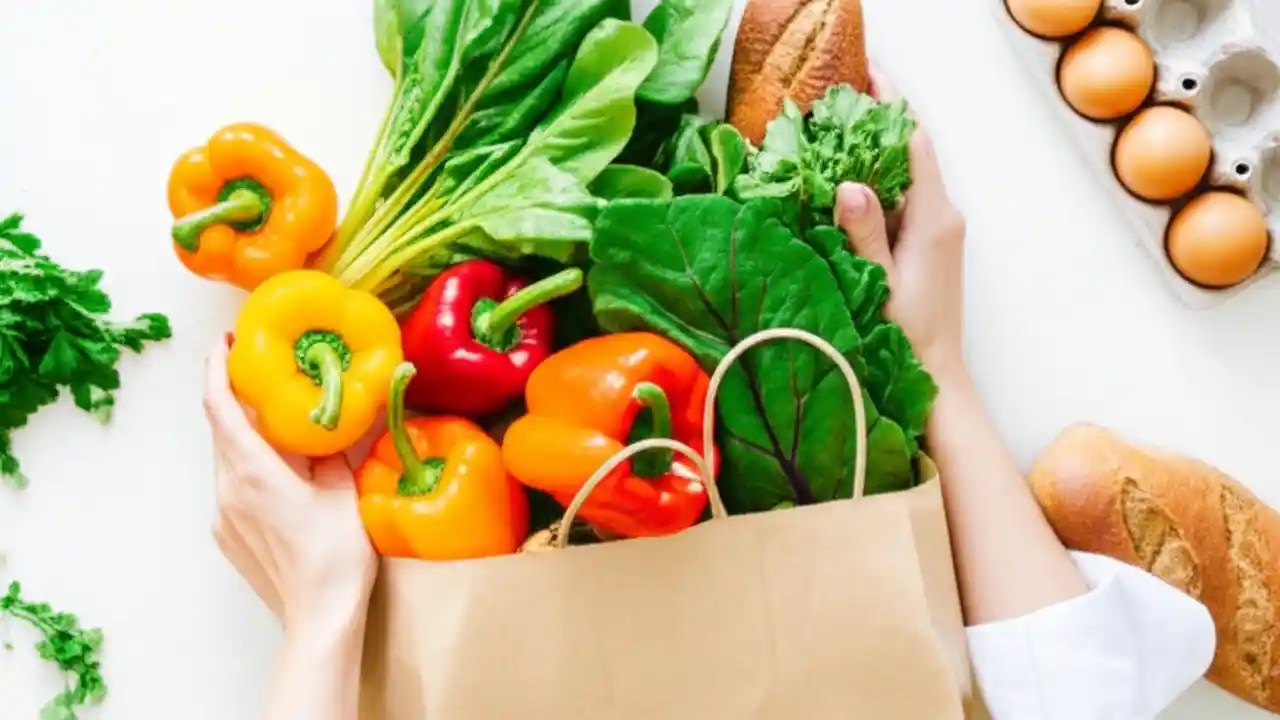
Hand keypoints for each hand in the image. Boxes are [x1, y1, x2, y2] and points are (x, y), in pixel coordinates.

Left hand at [203, 335, 375, 628]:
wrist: (320, 618)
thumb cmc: (336, 556)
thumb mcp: (344, 491)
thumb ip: (331, 450)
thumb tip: (337, 419)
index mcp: (253, 472)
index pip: (220, 407)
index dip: (216, 369)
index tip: (225, 342)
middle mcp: (227, 490)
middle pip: (222, 429)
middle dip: (237, 396)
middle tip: (264, 370)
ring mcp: (223, 516)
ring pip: (228, 459)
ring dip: (249, 435)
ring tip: (283, 421)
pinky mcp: (228, 534)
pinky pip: (234, 486)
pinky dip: (252, 466)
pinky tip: (284, 471)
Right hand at [835, 71, 966, 379]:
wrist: (937, 380)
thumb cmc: (908, 339)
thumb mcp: (879, 283)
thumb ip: (865, 233)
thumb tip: (849, 185)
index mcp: (935, 220)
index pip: (915, 145)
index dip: (890, 109)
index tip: (864, 82)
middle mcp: (944, 218)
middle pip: (910, 155)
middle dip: (875, 128)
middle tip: (834, 107)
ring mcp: (941, 231)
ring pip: (907, 178)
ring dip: (873, 159)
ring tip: (831, 140)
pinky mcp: (932, 245)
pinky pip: (905, 201)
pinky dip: (878, 187)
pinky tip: (845, 190)